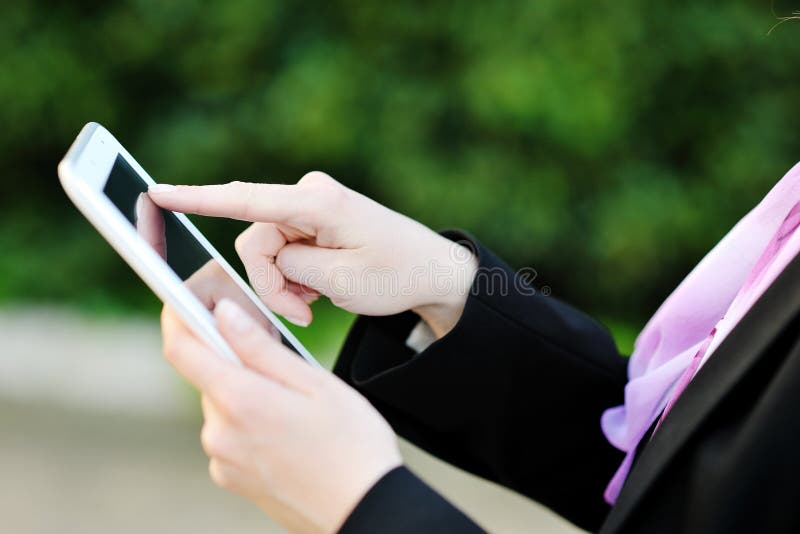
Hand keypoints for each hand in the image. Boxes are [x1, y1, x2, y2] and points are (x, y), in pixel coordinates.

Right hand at [149, 172, 476, 336]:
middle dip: (271, 283)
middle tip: (302, 314)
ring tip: (316, 302)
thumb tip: (264, 254)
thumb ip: (290, 265)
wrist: (432, 271)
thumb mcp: (341, 280)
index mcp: (318, 202)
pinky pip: (283, 252)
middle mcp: (309, 195)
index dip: (197, 199)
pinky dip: (293, 278)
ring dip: (284, 285)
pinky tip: (318, 290)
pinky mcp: (313, 221)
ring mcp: (311, 207)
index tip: (156, 193)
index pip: (246, 200)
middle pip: (256, 242)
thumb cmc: (396, 274)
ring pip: (267, 252)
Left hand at [161, 299, 401, 532]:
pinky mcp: (232, 479)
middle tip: (277, 352)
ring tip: (295, 402)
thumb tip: (224, 314)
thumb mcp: (315, 383)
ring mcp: (223, 461)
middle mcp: (220, 433)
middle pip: (208, 376)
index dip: (177, 315)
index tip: (183, 297)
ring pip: (223, 404)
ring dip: (247, 390)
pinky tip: (288, 429)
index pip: (182, 348)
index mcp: (240, 401)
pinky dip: (250, 420)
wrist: (365, 509)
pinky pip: (230, 434)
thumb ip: (261, 348)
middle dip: (234, 357)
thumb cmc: (352, 445)